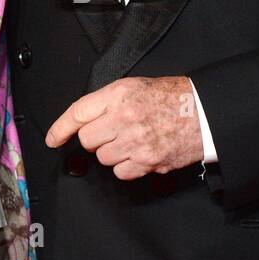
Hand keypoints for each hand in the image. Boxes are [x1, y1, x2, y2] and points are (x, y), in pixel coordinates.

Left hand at [45, 76, 203, 180]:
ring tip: (133, 140)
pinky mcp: (147, 161)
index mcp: (119, 94)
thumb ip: (107, 102)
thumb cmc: (173, 98)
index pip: (78, 112)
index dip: (61, 128)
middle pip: (88, 140)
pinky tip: (141, 153)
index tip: (53, 139)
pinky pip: (121, 172)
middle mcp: (124, 117)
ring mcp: (136, 141)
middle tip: (115, 131)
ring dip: (113, 153)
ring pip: (104, 158)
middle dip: (97, 138)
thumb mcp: (136, 87)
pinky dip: (127, 166)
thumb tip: (82, 122)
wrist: (205, 112)